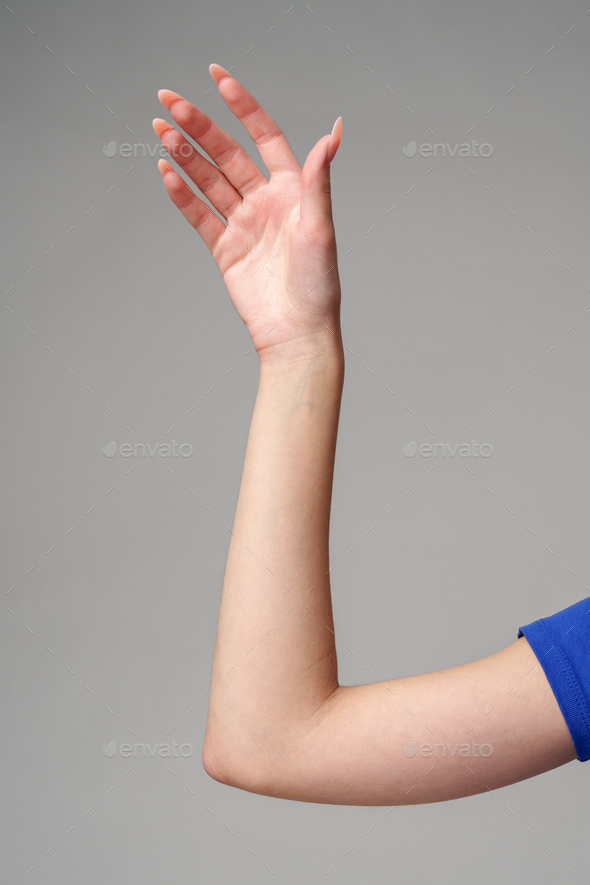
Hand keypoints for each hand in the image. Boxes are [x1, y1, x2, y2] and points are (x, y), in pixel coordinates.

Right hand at [152, 64, 342, 362]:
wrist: (296, 333)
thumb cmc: (317, 284)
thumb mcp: (320, 227)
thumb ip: (318, 178)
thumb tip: (334, 131)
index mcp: (291, 190)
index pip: (262, 136)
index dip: (241, 105)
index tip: (216, 76)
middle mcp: (265, 202)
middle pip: (226, 154)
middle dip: (198, 125)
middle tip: (168, 100)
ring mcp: (243, 224)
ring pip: (208, 180)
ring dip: (184, 154)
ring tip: (159, 129)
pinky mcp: (225, 249)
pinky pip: (199, 215)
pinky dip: (182, 195)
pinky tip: (165, 171)